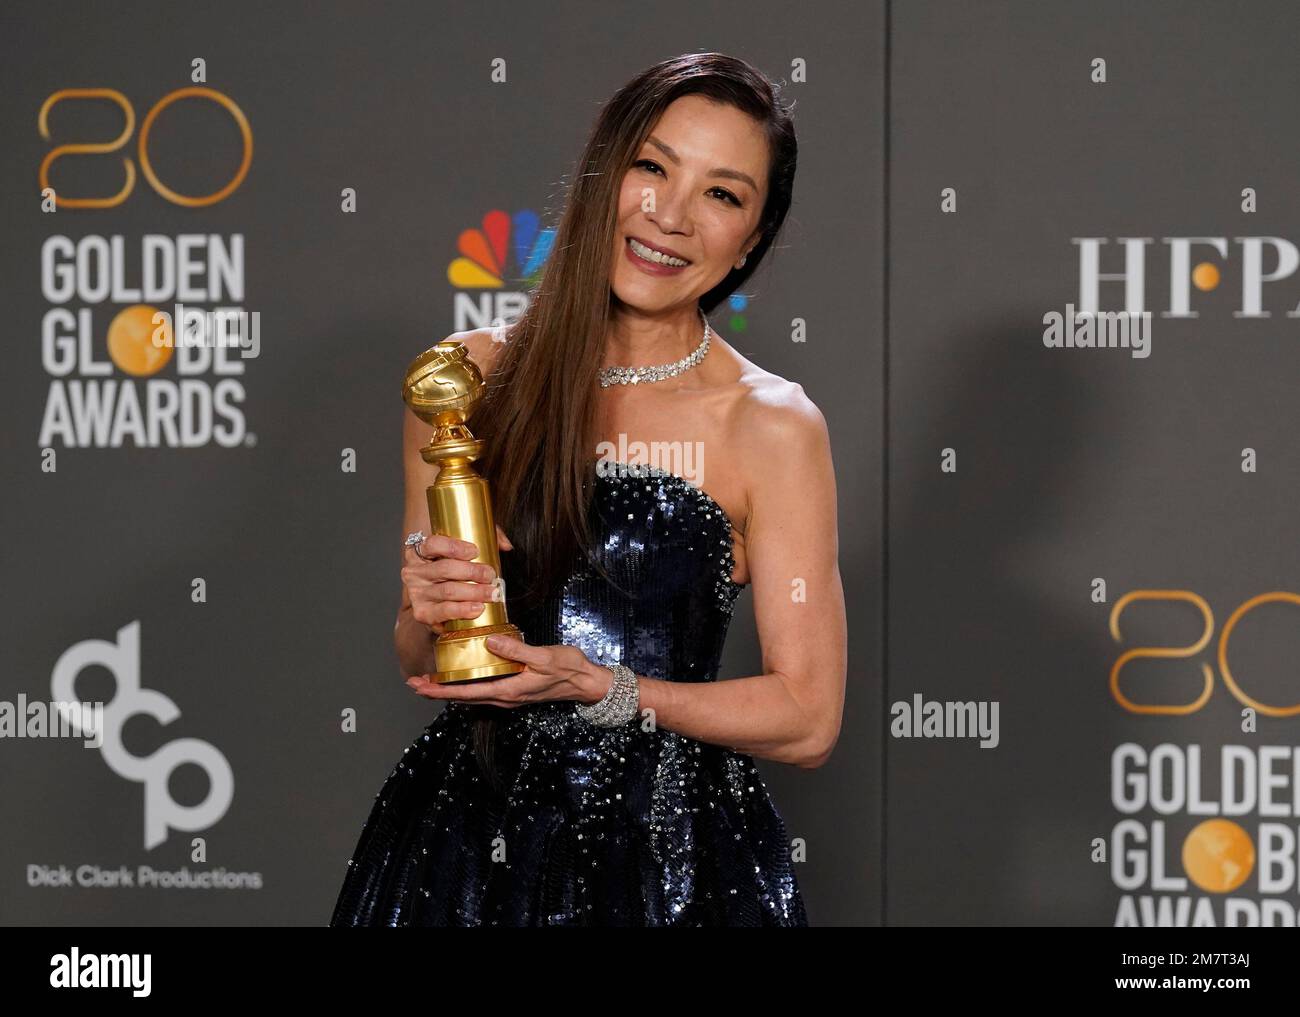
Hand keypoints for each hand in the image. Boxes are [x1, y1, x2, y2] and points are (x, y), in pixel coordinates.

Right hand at [402, 524, 512, 635]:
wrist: (435, 603)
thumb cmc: (451, 573)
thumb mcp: (462, 552)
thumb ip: (485, 540)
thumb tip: (506, 545)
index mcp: (420, 552)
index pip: (433, 544)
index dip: (454, 547)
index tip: (475, 551)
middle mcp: (414, 572)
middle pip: (445, 569)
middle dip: (473, 572)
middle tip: (490, 575)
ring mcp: (416, 594)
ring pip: (448, 591)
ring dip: (474, 592)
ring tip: (491, 593)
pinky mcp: (422, 613)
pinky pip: (444, 611)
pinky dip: (462, 610)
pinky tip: (477, 608)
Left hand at [405, 634, 612, 707]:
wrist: (587, 682)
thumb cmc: (568, 669)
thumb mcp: (543, 657)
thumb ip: (515, 651)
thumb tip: (489, 643)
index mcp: (508, 691)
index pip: (466, 693)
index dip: (440, 690)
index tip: (419, 685)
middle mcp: (504, 698)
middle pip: (463, 697)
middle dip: (438, 691)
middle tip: (414, 682)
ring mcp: (509, 695)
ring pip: (472, 694)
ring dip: (450, 688)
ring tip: (430, 680)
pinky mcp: (514, 689)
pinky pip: (484, 689)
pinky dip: (467, 683)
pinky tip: (462, 674)